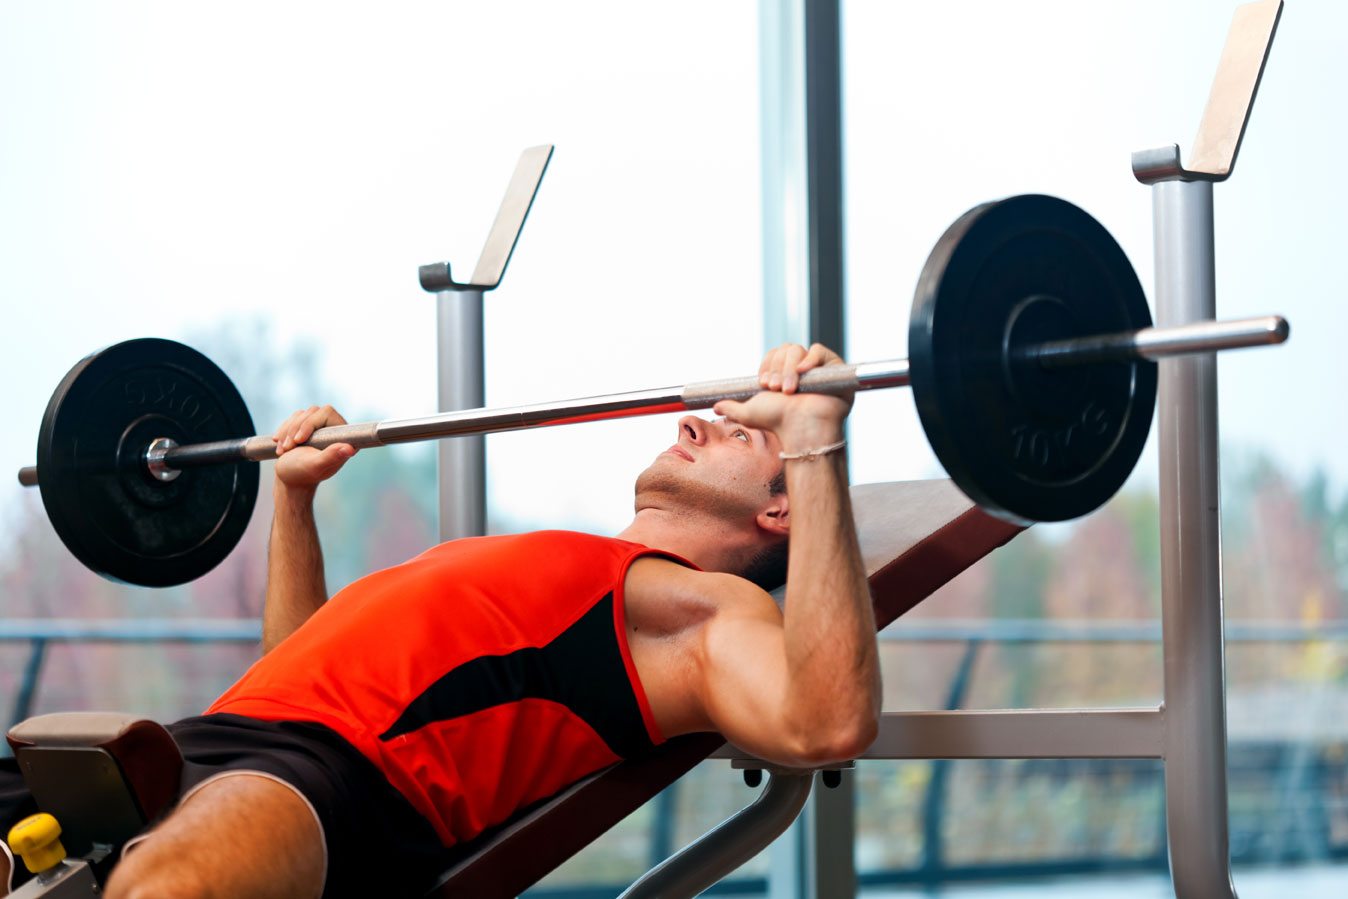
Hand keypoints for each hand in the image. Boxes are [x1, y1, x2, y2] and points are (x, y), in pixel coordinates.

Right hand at [272, 405, 355, 491]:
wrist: (288, 478)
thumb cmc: (303, 474)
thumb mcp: (315, 466)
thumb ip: (331, 456)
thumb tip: (350, 449)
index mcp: (343, 438)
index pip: (327, 413)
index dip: (310, 423)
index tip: (298, 441)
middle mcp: (335, 430)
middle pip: (313, 411)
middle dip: (295, 429)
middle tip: (288, 448)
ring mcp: (321, 426)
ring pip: (302, 414)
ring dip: (288, 432)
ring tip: (284, 450)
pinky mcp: (309, 425)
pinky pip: (295, 417)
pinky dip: (284, 431)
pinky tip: (281, 446)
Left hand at [713, 343, 851, 442]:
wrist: (800, 430)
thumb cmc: (778, 422)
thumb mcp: (749, 412)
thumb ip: (732, 408)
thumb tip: (715, 406)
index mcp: (784, 374)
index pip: (774, 355)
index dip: (767, 365)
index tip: (763, 384)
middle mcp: (801, 370)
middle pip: (785, 350)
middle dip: (777, 369)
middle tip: (775, 389)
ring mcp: (819, 369)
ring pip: (798, 351)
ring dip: (790, 369)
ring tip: (789, 390)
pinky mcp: (835, 370)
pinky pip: (820, 351)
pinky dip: (810, 359)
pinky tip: (803, 373)